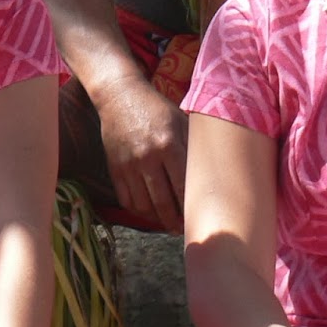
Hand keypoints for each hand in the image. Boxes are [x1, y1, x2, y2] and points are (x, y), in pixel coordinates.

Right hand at [94, 78, 187, 231]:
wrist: (120, 96)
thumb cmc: (157, 109)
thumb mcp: (181, 121)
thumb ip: (193, 146)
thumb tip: (212, 173)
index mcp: (169, 144)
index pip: (184, 186)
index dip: (192, 206)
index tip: (201, 216)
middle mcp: (148, 157)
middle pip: (163, 202)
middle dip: (175, 222)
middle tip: (184, 229)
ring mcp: (128, 164)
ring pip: (143, 205)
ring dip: (157, 220)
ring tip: (168, 224)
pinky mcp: (114, 168)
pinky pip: (126, 199)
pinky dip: (138, 211)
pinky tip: (149, 212)